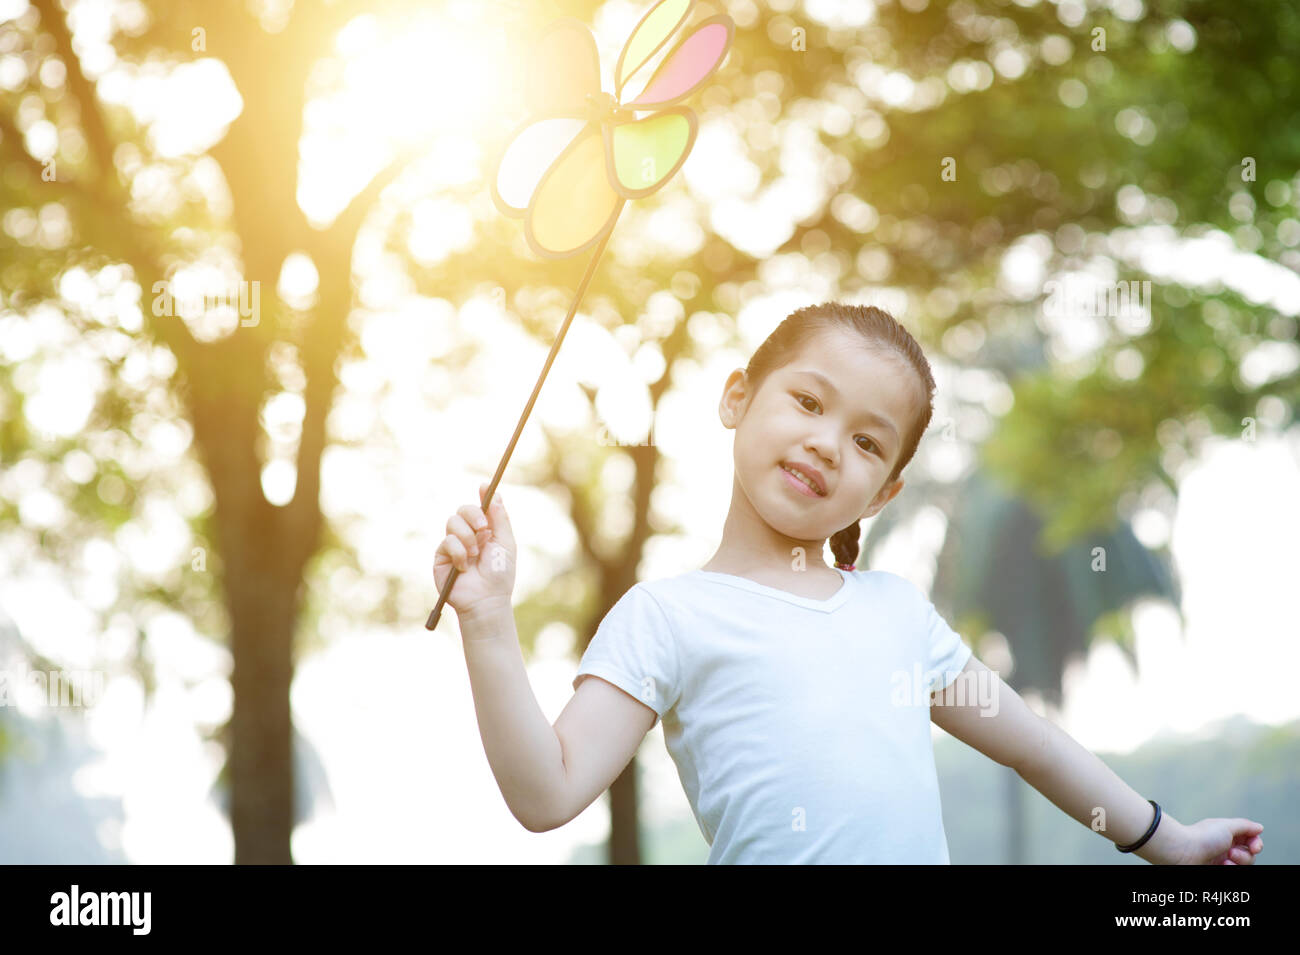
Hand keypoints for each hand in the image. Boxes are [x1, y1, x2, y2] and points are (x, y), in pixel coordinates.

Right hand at [433, 482, 516, 617]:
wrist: (486, 599)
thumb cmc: (499, 574)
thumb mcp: (505, 543)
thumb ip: (500, 519)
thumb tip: (495, 494)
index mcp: (485, 531)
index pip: (481, 508)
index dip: (483, 494)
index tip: (485, 485)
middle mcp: (468, 535)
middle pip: (463, 510)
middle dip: (473, 515)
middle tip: (483, 529)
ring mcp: (454, 545)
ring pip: (453, 522)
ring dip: (467, 537)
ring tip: (475, 555)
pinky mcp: (441, 556)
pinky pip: (447, 541)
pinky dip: (459, 552)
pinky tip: (464, 567)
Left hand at [1176, 818, 1263, 864]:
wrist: (1183, 852)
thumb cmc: (1201, 837)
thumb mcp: (1226, 826)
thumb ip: (1245, 826)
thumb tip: (1259, 827)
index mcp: (1227, 834)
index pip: (1250, 840)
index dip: (1256, 844)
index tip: (1254, 847)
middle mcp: (1225, 846)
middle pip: (1249, 855)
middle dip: (1245, 856)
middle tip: (1231, 852)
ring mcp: (1221, 859)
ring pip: (1243, 865)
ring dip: (1238, 863)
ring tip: (1225, 861)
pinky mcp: (1216, 868)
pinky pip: (1233, 872)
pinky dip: (1230, 869)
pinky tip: (1222, 865)